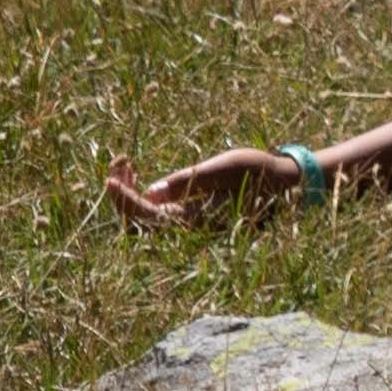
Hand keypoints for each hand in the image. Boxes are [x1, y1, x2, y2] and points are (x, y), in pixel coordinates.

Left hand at [104, 147, 305, 228]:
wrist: (281, 183)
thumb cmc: (257, 170)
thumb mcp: (224, 168)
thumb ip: (188, 181)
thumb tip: (150, 192)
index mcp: (196, 220)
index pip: (147, 217)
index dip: (124, 199)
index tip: (110, 176)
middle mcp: (188, 228)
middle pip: (138, 223)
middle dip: (122, 194)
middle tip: (118, 162)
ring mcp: (186, 224)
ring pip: (143, 219)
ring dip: (129, 193)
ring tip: (124, 165)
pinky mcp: (187, 215)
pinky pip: (153, 212)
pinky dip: (140, 194)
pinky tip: (137, 174)